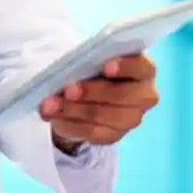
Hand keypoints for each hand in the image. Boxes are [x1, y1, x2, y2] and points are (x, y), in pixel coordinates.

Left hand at [39, 54, 158, 150]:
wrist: (88, 92)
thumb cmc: (93, 66)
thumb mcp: (93, 57)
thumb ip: (91, 59)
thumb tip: (74, 65)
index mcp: (143, 69)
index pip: (141, 67)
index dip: (125, 67)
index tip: (105, 66)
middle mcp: (144, 96)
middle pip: (121, 96)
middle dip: (92, 92)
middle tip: (68, 90)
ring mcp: (131, 119)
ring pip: (103, 117)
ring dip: (73, 110)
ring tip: (49, 104)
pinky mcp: (113, 135)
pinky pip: (90, 133)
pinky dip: (69, 124)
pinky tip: (53, 117)